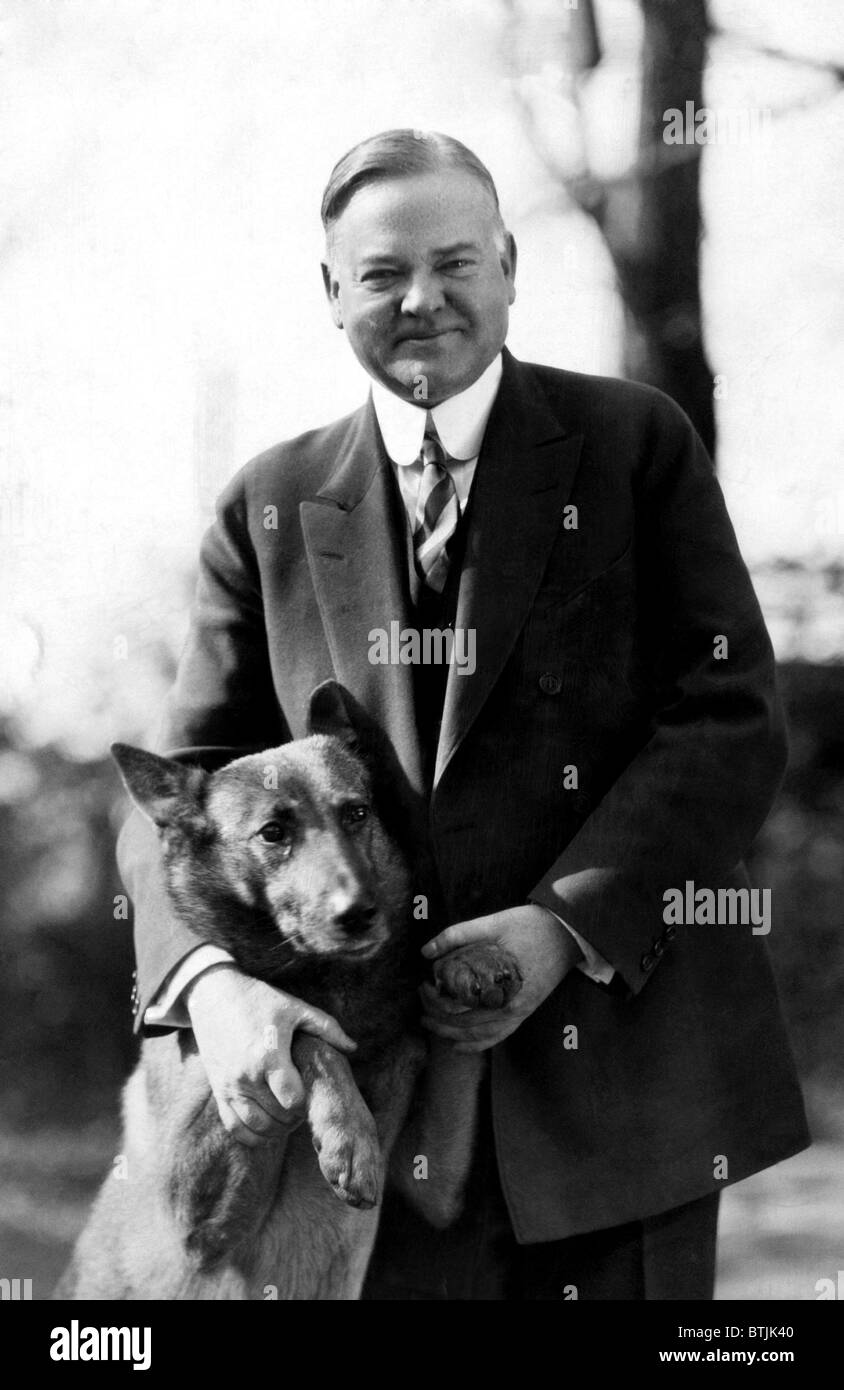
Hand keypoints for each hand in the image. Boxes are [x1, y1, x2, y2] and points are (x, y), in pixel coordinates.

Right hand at [185, 965, 356, 1145]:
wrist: (213, 997)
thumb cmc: (258, 1000)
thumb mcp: (294, 1007)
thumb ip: (326, 1027)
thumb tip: (353, 1047)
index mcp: (268, 1055)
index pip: (292, 1099)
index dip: (306, 1101)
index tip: (311, 1090)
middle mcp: (246, 1075)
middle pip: (278, 1116)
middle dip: (296, 1115)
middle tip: (305, 1105)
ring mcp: (229, 1087)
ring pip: (258, 1126)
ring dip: (278, 1128)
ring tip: (289, 1115)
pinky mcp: (218, 1092)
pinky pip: (235, 1127)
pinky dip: (254, 1135)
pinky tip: (268, 1124)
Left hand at [419, 905, 583, 1052]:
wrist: (567, 932)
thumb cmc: (530, 926)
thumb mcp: (492, 923)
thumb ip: (458, 934)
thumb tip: (425, 951)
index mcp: (499, 985)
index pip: (457, 1004)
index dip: (435, 999)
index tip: (423, 985)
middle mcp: (510, 1006)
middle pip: (465, 1023)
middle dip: (438, 1018)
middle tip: (421, 1006)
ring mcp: (520, 1012)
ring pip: (480, 1035)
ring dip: (453, 1034)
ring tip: (432, 1026)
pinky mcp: (525, 1012)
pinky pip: (499, 1036)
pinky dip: (478, 1044)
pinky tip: (460, 1044)